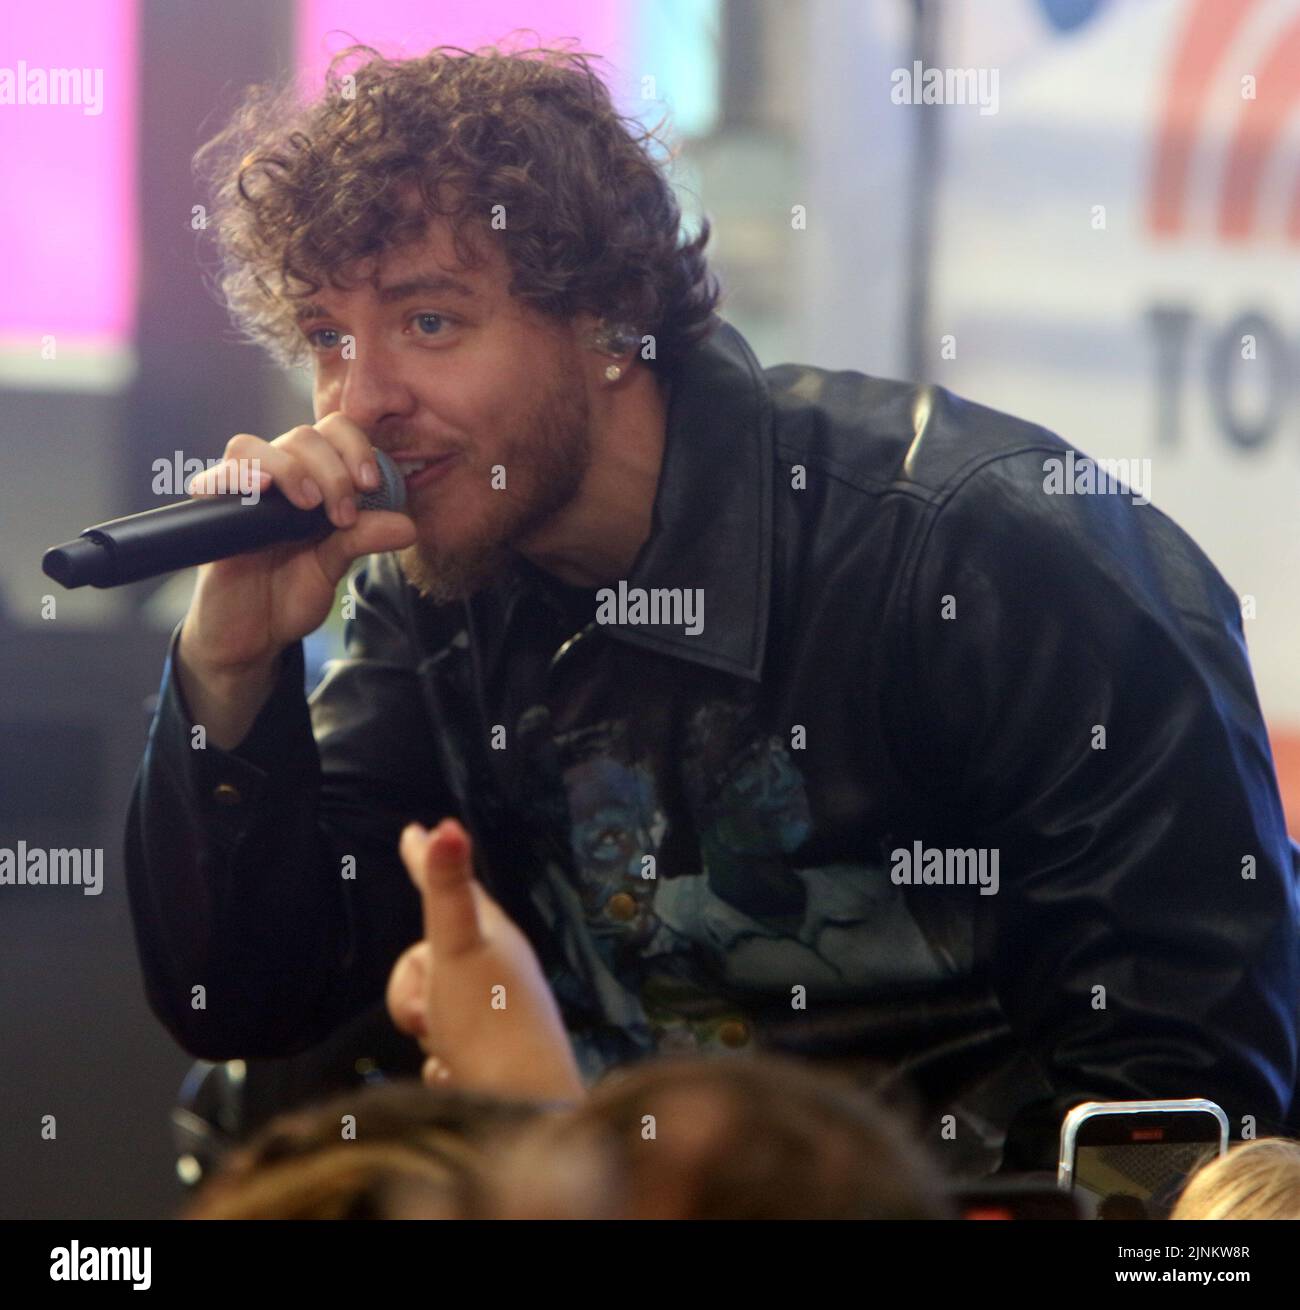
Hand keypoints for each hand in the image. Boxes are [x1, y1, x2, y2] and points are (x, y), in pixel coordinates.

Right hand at [179, 411, 416, 677]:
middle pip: (301, 436)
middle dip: (332, 469)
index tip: (370, 485)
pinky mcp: (210, 517)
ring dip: (288, 467)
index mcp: (312, 481)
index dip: (356, 448)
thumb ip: (364, 540)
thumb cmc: (290, 593)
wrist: (251, 635)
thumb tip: (409, 525)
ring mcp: (240, 495)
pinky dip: (234, 477)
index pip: (333, 432)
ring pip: (251, 446)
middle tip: (343, 514)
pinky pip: (213, 480)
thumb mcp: (334, 567)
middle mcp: (276, 480)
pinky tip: (258, 488)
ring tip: (308, 504)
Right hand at [386, 818, 586, 1102]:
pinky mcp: (489, 1056)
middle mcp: (499, 968)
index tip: (414, 831)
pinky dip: (441, 1064)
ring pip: (429, 1005)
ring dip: (426, 1027)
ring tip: (447, 1048)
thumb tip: (446, 825)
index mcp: (493, 935)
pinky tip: (457, 1075)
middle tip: (427, 1014)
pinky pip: (441, 1051)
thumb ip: (447, 888)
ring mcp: (495, 1013)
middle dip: (410, 985)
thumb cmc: (489, 1023)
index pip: (451, 884)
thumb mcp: (458, 948)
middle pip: (425, 957)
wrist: (526, 1107)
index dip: (426, 859)